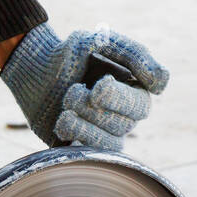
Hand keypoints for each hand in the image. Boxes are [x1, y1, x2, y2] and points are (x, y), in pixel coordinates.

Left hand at [0, 23, 168, 150]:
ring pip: (109, 142)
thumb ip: (134, 54)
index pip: (142, 104)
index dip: (120, 99)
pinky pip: (90, 155)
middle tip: (73, 91)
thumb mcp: (102, 41)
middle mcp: (123, 116)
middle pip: (124, 124)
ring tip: (64, 104)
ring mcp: (104, 134)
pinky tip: (61, 122)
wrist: (34, 69)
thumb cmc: (72, 53)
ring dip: (84, 123)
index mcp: (133, 92)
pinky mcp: (83, 147)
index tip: (98, 85)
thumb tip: (162, 84)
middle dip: (95, 108)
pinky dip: (75, 137)